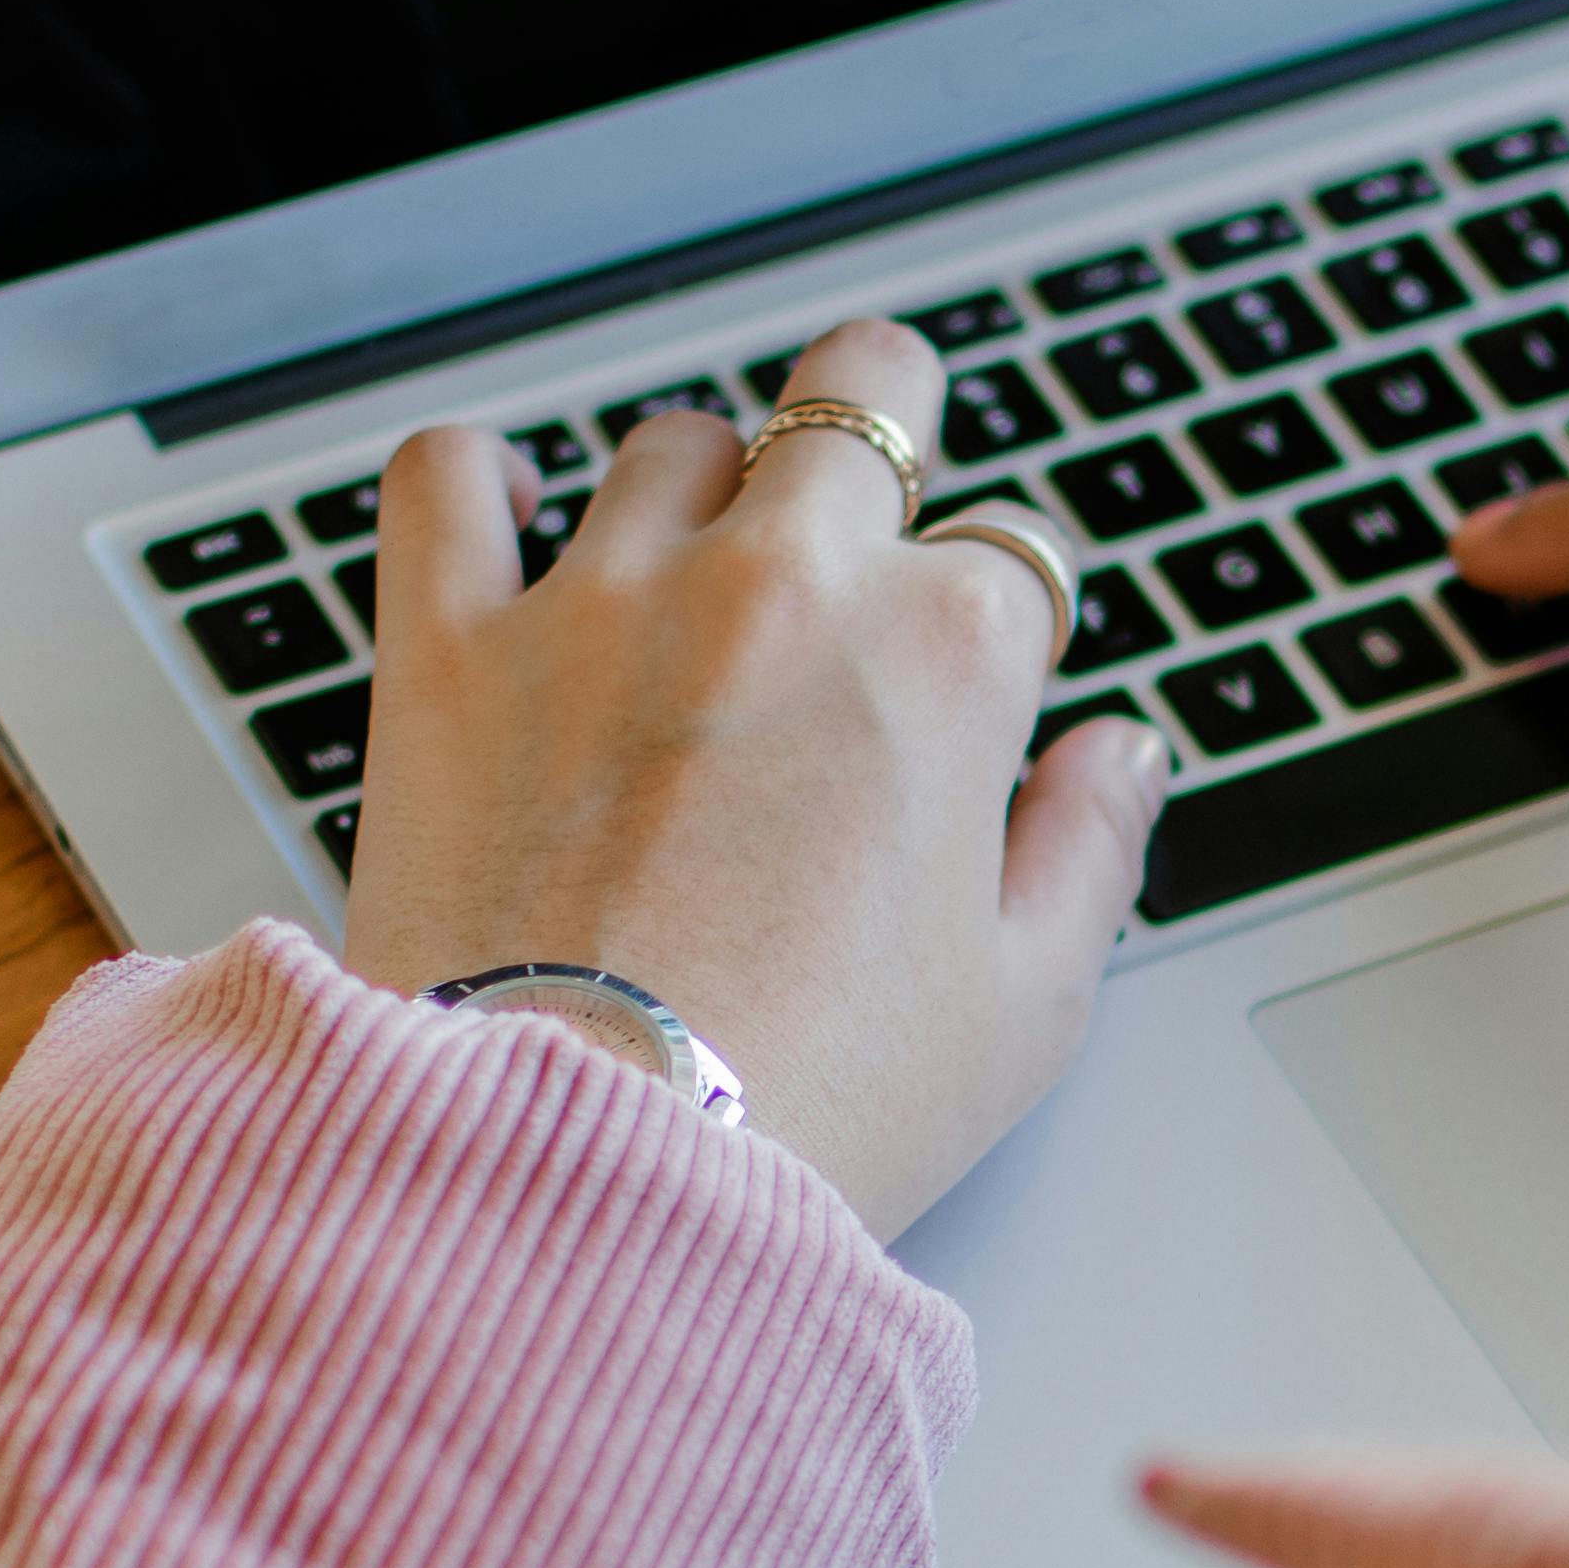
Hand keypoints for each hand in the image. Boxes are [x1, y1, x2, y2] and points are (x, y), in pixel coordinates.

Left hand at [341, 321, 1163, 1237]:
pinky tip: (510, 515)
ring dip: (701, 493)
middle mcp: (783, 585)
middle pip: (861, 393)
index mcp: (946, 655)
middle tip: (864, 507)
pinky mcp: (451, 645)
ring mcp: (606, 600)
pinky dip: (477, 480)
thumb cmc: (816, 1109)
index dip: (1001, 616)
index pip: (1014, 552)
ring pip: (674, 442)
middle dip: (881, 432)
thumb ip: (1088, 849)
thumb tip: (1119, 756)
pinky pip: (449, 479)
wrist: (592, 1174)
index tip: (967, 684)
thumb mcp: (1025, 1008)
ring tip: (689, 584)